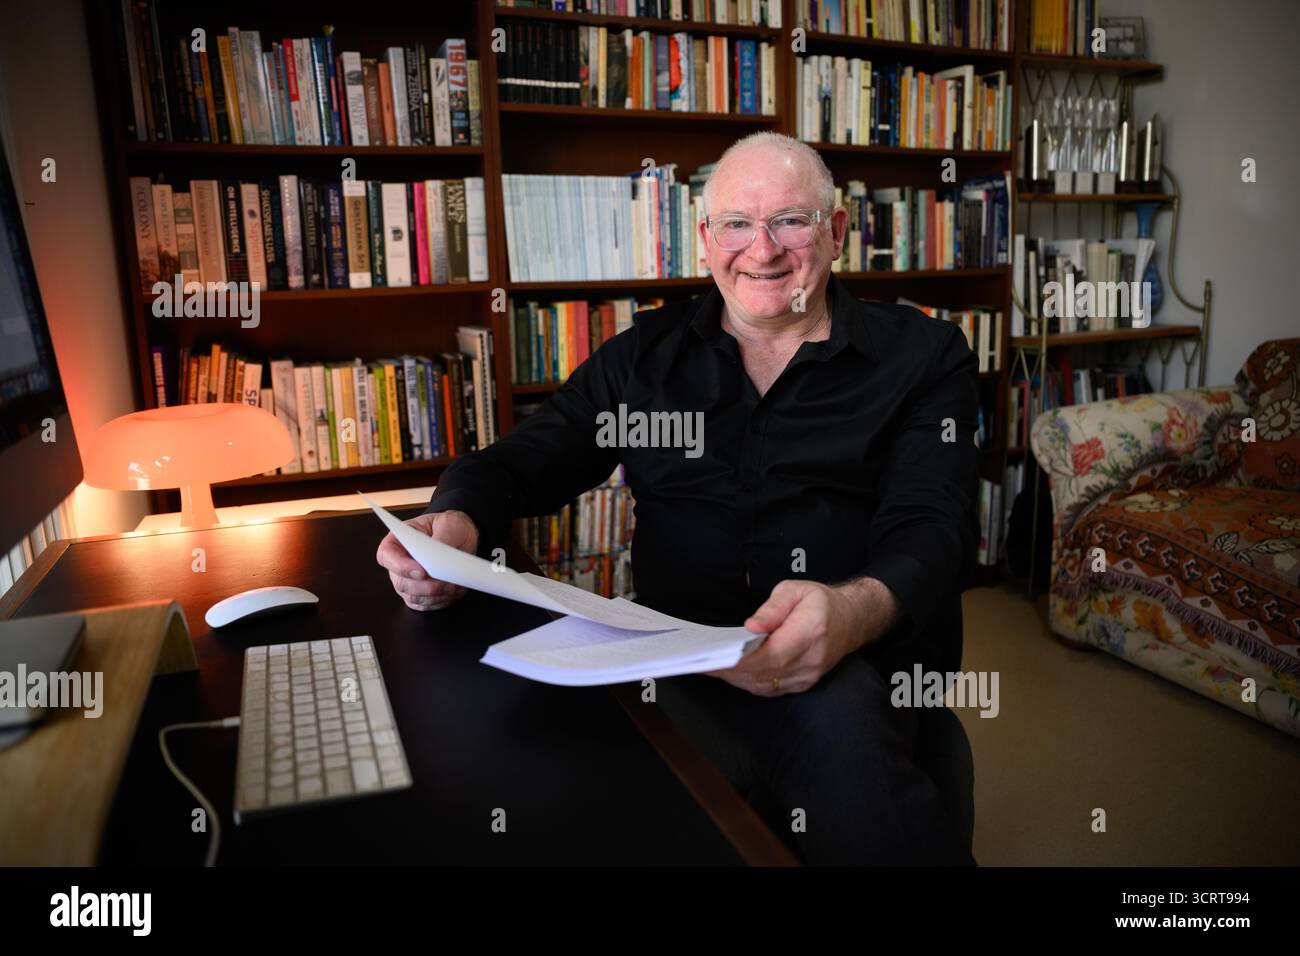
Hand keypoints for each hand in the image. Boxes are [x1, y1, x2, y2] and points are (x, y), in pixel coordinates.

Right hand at [376, 510, 479, 610]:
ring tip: (455, 583)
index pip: (387, 556)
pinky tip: (455, 589)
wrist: (462, 539)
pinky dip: (443, 600)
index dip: (401, 566)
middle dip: (425, 586)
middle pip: (401, 583)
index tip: (422, 570)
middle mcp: (397, 566)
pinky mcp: (421, 597)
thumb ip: (442, 538)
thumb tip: (437, 556)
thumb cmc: (449, 527)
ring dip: (436, 594)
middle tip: (444, 581)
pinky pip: (428, 605)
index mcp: (397, 542)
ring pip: (415, 597)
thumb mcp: (449, 523)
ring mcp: (408, 583)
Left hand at [708, 577, 900, 695]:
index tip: (715, 659)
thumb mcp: (795, 590)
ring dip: (735, 678)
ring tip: (708, 667)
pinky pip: (770, 688)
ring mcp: (808, 675)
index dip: (741, 661)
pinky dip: (748, 681)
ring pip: (764, 685)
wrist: (851, 620)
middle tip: (699, 663)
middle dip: (729, 671)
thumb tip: (751, 627)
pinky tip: (730, 672)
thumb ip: (773, 608)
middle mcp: (810, 660)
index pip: (771, 655)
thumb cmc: (821, 602)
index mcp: (810, 632)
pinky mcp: (803, 683)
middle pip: (763, 674)